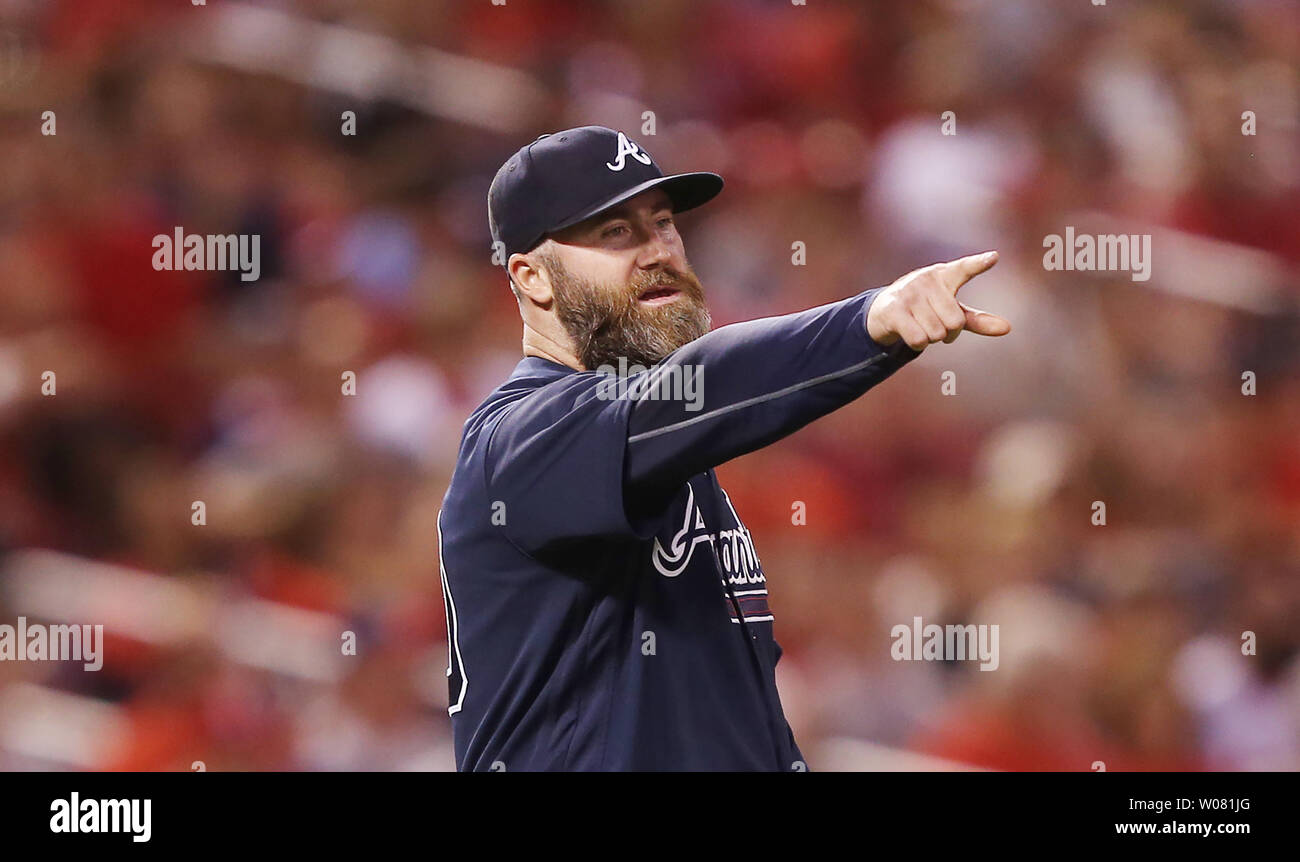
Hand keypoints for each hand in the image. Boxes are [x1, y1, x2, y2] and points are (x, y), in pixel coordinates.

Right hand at [866, 251, 1010, 350]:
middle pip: (954, 323)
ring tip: (920, 326)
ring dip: (930, 339)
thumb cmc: (925, 308)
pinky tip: (910, 333)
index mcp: (945, 275)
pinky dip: (918, 345)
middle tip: (936, 325)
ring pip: (936, 334)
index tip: (994, 257)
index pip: (964, 269)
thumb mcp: (951, 311)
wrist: (884, 311)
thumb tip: (1007, 328)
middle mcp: (927, 279)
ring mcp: (909, 293)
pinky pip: (919, 339)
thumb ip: (978, 319)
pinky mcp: (894, 309)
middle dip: (948, 333)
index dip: (979, 264)